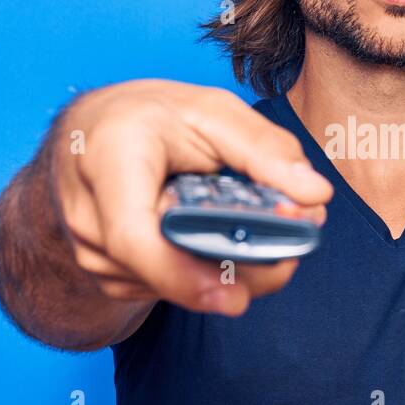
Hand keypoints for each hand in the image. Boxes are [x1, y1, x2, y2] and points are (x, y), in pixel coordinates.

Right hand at [48, 79, 332, 314]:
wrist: (90, 135)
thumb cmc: (151, 118)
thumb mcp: (210, 110)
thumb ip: (264, 149)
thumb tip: (315, 195)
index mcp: (109, 158)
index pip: (134, 237)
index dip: (184, 275)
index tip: (235, 295)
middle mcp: (90, 215)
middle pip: (165, 273)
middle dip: (236, 272)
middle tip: (287, 256)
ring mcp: (93, 254)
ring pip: (173, 288)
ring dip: (227, 271)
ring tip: (259, 234)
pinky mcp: (110, 275)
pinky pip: (169, 288)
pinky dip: (205, 273)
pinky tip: (222, 243)